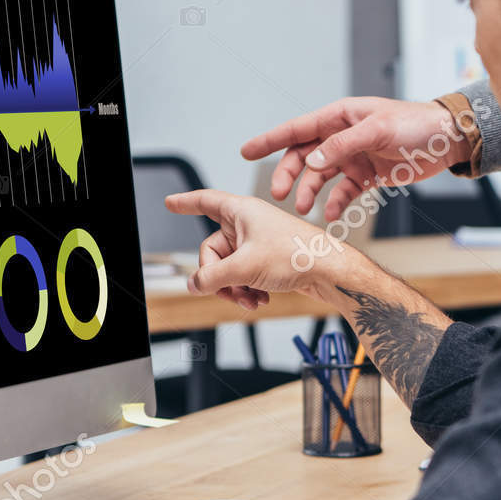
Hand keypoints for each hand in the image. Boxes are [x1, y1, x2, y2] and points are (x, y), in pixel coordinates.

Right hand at [165, 189, 352, 309]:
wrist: (330, 271)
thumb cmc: (298, 254)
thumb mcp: (245, 267)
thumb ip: (212, 277)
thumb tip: (194, 283)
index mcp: (241, 211)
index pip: (204, 201)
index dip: (185, 202)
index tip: (170, 202)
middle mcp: (248, 223)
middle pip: (212, 250)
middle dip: (219, 276)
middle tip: (231, 289)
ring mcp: (257, 242)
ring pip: (228, 267)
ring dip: (234, 287)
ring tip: (250, 297)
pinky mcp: (267, 259)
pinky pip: (244, 274)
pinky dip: (247, 288)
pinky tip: (260, 298)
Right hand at [241, 97, 463, 220]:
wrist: (447, 140)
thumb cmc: (415, 124)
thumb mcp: (377, 130)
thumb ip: (342, 145)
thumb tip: (311, 160)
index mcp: (339, 116)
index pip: (297, 128)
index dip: (270, 140)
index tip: (246, 151)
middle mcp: (341, 136)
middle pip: (303, 156)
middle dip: (288, 174)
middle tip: (279, 194)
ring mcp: (353, 157)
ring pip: (320, 177)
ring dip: (309, 192)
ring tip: (303, 209)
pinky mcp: (367, 176)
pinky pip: (343, 192)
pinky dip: (335, 204)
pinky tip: (331, 215)